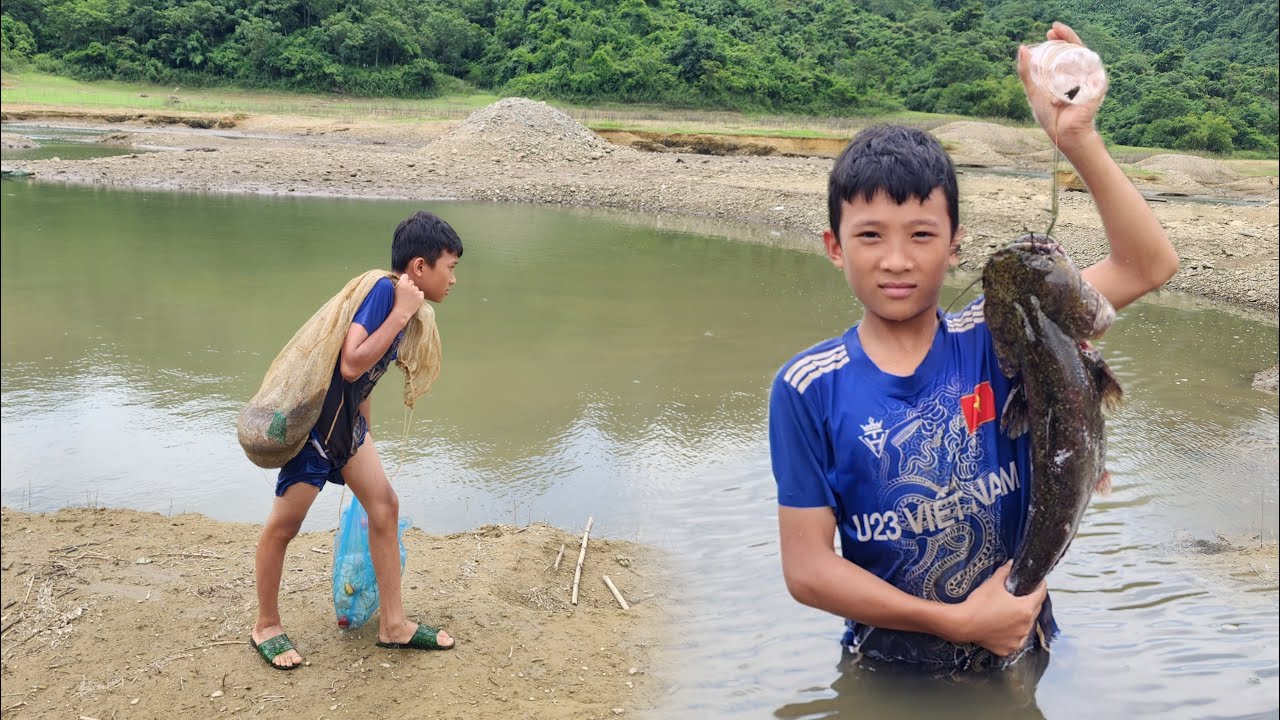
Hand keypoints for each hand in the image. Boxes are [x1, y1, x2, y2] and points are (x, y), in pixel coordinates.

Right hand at [392, 273, 423, 317]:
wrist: (400, 314)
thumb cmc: (394, 303)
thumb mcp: (393, 291)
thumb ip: (397, 284)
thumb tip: (399, 279)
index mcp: (402, 284)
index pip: (405, 276)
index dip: (404, 280)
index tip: (403, 284)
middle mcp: (410, 286)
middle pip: (411, 282)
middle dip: (409, 286)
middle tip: (405, 293)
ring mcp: (416, 292)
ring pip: (416, 288)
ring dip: (413, 291)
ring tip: (409, 298)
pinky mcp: (420, 298)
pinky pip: (421, 293)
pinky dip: (418, 295)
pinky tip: (414, 300)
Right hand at [951, 561, 1046, 655]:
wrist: (963, 624)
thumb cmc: (978, 604)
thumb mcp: (992, 584)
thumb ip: (1004, 573)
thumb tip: (1011, 564)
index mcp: (1025, 609)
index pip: (1040, 595)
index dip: (1040, 586)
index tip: (1039, 583)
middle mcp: (1025, 626)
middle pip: (1034, 611)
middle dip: (1030, 602)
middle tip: (1021, 596)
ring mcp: (1017, 639)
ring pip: (1026, 627)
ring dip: (1022, 620)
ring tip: (1011, 613)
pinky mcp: (1008, 648)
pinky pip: (1016, 640)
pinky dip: (1012, 634)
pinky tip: (1004, 628)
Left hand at [1017, 21, 1106, 151]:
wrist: (1062, 133)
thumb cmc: (1050, 115)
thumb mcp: (1033, 90)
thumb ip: (1026, 72)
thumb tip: (1021, 48)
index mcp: (1066, 74)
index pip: (1065, 52)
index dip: (1059, 39)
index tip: (1049, 32)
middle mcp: (1079, 74)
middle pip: (1076, 49)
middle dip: (1066, 36)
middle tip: (1053, 29)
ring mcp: (1089, 79)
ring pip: (1084, 55)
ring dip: (1072, 44)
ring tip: (1059, 36)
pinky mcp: (1097, 86)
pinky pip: (1090, 70)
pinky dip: (1078, 67)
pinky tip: (1070, 60)